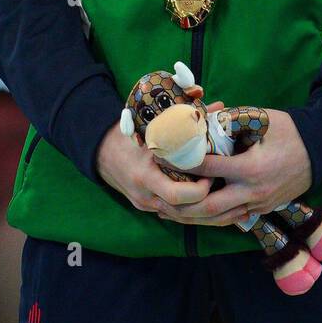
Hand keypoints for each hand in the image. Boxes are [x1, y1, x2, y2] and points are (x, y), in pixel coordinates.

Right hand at [94, 117, 212, 213]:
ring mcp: (144, 204)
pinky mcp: (146, 206)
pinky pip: (171, 213)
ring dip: (200, 209)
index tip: (211, 175)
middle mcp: (144, 195)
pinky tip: (205, 201)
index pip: (177, 195)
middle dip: (206, 203)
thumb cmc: (127, 136)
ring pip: (178, 216)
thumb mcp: (152, 127)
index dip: (200, 189)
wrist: (101, 152)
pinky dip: (189, 208)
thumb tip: (219, 106)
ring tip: (220, 197)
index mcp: (144, 176)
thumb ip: (186, 119)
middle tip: (220, 186)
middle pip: (182, 211)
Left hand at [156, 109, 311, 226]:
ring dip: (193, 217)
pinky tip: (195, 214)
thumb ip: (228, 121)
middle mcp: (253, 192)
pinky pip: (233, 218)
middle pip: (208, 206)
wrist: (321, 150)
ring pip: (219, 219)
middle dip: (181, 204)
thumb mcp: (260, 119)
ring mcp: (259, 204)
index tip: (164, 157)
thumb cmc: (290, 131)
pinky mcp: (263, 209)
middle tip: (159, 198)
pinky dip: (212, 217)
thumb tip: (200, 121)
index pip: (207, 169)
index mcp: (250, 168)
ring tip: (168, 212)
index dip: (183, 163)